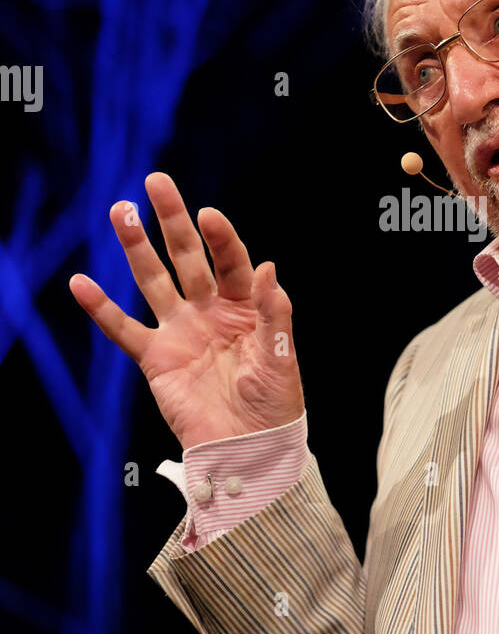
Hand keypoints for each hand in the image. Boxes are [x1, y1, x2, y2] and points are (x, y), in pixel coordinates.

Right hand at [68, 172, 303, 448]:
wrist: (250, 450)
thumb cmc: (275, 405)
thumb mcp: (281, 357)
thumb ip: (274, 313)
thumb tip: (268, 266)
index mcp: (246, 306)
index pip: (231, 260)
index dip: (221, 237)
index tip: (208, 215)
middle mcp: (211, 310)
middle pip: (189, 256)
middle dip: (173, 220)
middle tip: (157, 183)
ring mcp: (181, 331)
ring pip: (154, 281)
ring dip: (137, 248)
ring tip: (121, 212)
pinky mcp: (156, 359)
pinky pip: (125, 329)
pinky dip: (102, 308)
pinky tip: (81, 283)